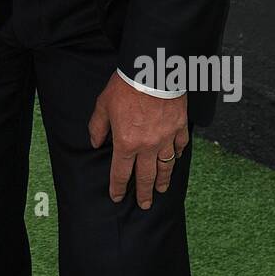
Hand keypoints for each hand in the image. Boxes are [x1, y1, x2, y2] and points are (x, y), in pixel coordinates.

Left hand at [88, 71, 188, 208]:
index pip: (120, 172)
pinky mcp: (179, 128)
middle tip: (144, 204)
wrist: (153, 71)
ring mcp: (166, 138)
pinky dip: (177, 155)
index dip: (118, 187)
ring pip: (165, 166)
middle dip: (143, 193)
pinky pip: (180, 147)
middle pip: (145, 176)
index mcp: (126, 143)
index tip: (116, 197)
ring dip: (162, 180)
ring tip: (161, 189)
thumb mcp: (103, 105)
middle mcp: (147, 146)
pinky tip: (175, 159)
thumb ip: (98, 126)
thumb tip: (95, 142)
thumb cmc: (126, 86)